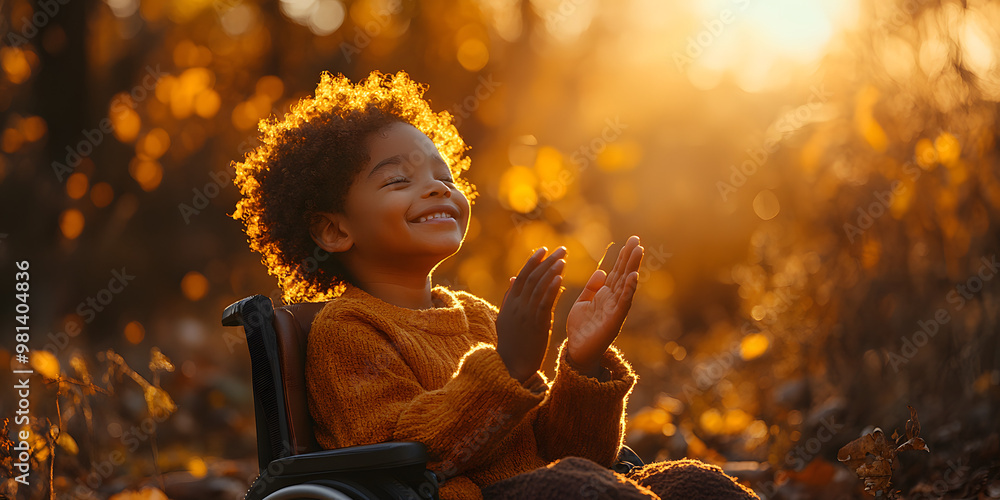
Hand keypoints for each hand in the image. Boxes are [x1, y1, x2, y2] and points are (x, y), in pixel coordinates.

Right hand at [496, 246, 566, 382]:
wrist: (510, 366)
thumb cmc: (510, 343)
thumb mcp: (506, 318)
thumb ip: (510, 297)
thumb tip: (513, 278)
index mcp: (510, 302)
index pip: (522, 276)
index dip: (533, 261)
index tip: (544, 250)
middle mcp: (517, 305)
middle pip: (532, 277)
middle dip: (547, 261)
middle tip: (561, 249)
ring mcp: (526, 314)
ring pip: (538, 287)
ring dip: (551, 271)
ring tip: (563, 258)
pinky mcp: (536, 325)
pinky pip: (544, 303)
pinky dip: (551, 289)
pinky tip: (559, 278)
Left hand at [565, 236, 643, 374]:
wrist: (577, 351)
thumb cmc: (581, 329)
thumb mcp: (583, 303)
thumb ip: (592, 288)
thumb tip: (601, 271)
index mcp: (605, 295)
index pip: (616, 272)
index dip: (622, 257)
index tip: (629, 241)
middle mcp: (613, 299)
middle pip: (624, 274)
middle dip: (630, 257)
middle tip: (636, 239)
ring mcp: (616, 309)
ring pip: (626, 284)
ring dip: (632, 267)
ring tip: (638, 251)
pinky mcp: (614, 320)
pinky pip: (623, 302)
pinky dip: (628, 289)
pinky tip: (633, 276)